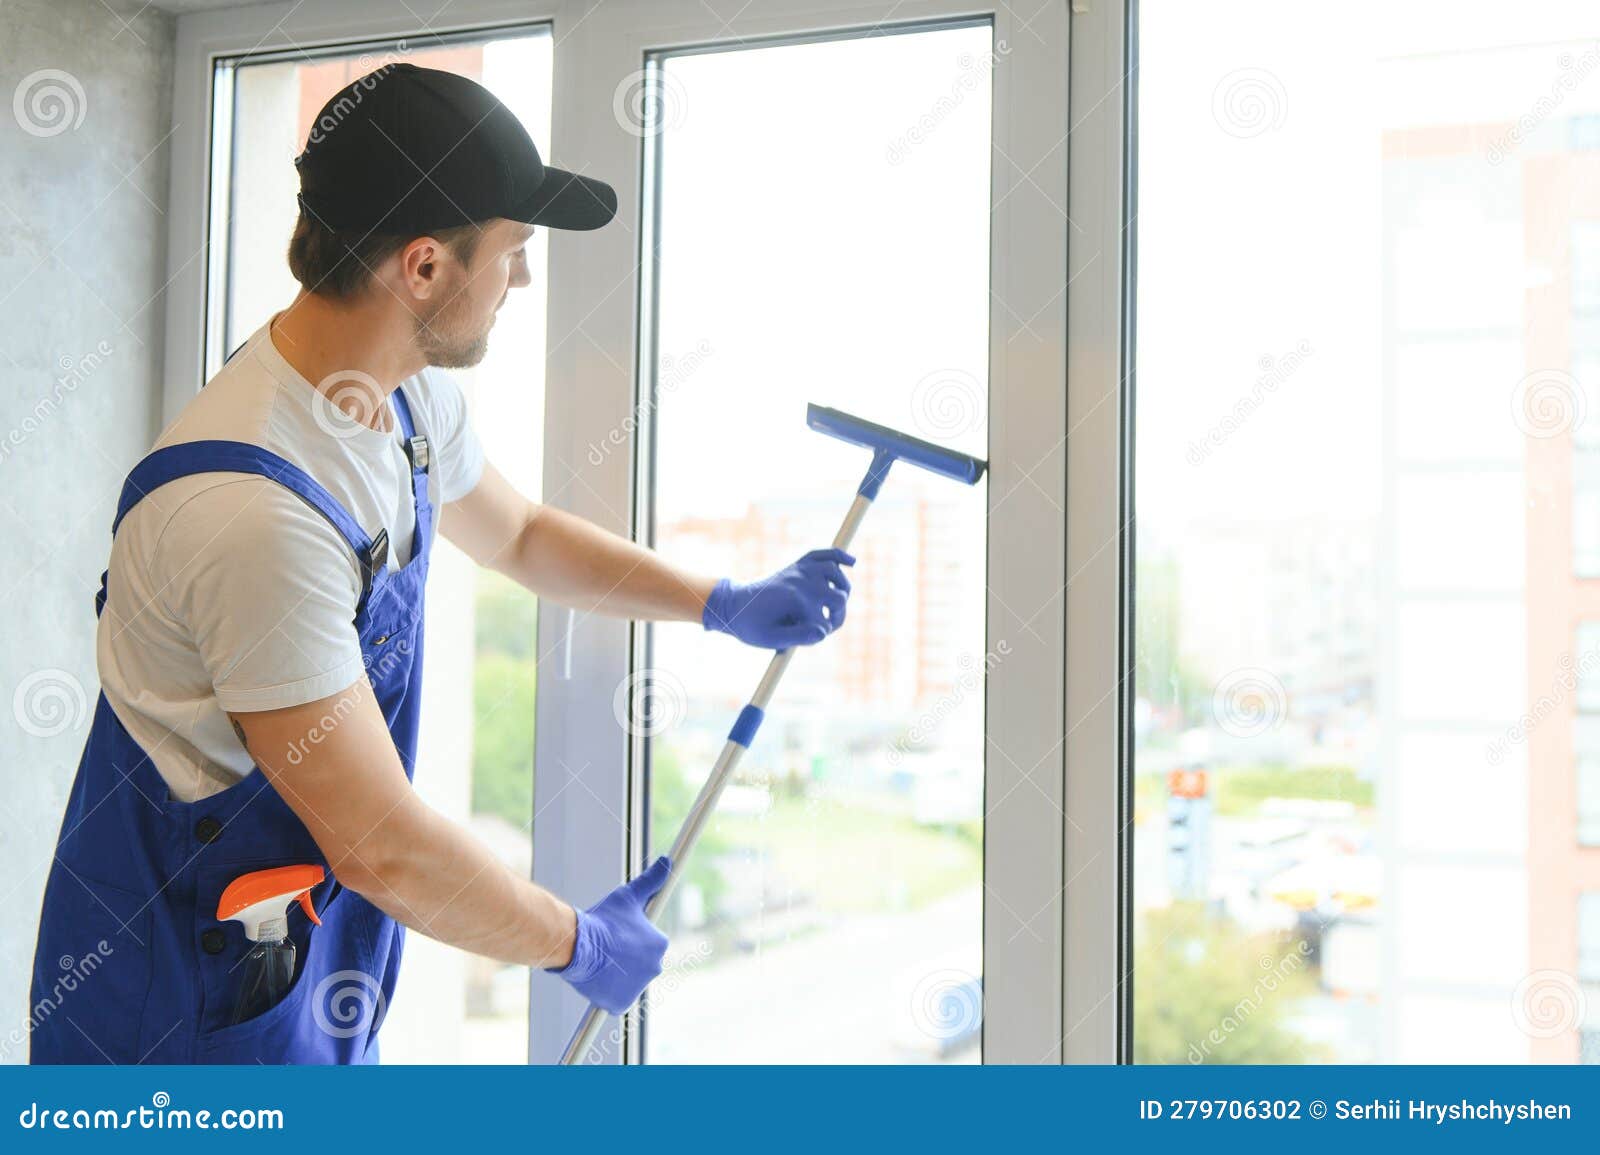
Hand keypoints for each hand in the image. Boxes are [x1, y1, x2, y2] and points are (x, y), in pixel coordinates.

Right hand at [547, 855, 671, 1013]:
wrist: (579, 944)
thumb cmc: (603, 919)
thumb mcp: (627, 896)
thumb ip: (650, 880)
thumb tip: (667, 862)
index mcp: (659, 944)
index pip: (647, 944)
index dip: (629, 940)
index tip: (617, 937)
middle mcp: (655, 967)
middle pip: (639, 964)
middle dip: (625, 959)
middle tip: (608, 949)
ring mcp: (638, 987)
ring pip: (628, 982)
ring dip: (616, 975)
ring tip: (601, 961)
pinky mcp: (620, 1003)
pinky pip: (616, 1000)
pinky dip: (608, 993)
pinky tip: (598, 980)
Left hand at [702, 547, 854, 648]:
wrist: (732, 605)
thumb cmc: (751, 625)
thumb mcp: (771, 638)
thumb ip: (798, 637)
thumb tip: (823, 633)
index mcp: (795, 600)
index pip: (826, 621)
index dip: (824, 632)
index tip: (813, 637)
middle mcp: (800, 581)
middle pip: (837, 597)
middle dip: (838, 614)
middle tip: (828, 624)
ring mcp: (799, 570)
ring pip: (834, 572)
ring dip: (842, 588)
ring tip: (836, 603)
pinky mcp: (796, 565)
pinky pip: (822, 553)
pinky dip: (838, 556)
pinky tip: (852, 562)